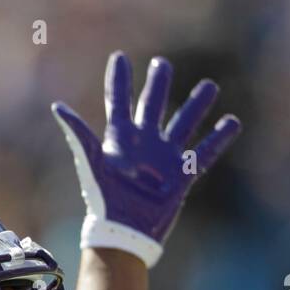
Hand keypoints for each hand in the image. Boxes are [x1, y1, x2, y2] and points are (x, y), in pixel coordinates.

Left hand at [52, 52, 240, 266]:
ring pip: (184, 123)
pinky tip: (232, 121)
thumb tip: (58, 108)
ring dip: (196, 105)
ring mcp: (164, 158)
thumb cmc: (105, 199)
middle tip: (161, 64)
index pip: (119, 101)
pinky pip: (204, 152)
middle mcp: (143, 144)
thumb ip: (79, 133)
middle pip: (152, 106)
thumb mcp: (92, 162)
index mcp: (119, 139)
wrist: (124, 232)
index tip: (120, 58)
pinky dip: (218, 138)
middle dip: (157, 84)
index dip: (119, 80)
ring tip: (209, 86)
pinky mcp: (181, 175)